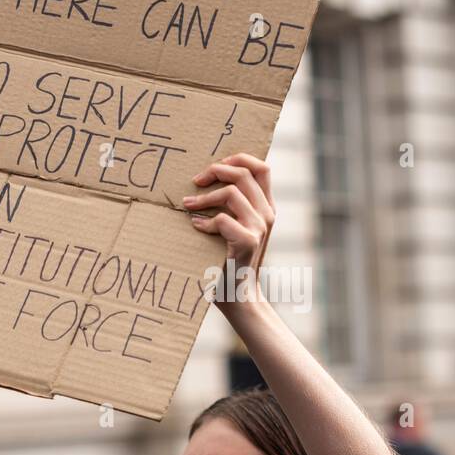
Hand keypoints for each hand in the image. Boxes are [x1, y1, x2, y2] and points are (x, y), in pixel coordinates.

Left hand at [184, 153, 273, 277]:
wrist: (239, 296)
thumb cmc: (229, 261)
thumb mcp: (238, 228)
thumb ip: (234, 207)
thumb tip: (206, 180)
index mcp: (266, 208)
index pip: (262, 168)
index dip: (238, 158)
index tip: (216, 165)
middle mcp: (267, 215)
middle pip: (244, 173)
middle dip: (216, 171)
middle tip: (196, 181)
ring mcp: (259, 228)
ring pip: (232, 193)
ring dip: (205, 197)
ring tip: (188, 205)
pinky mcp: (247, 243)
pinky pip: (223, 219)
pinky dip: (205, 222)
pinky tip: (197, 228)